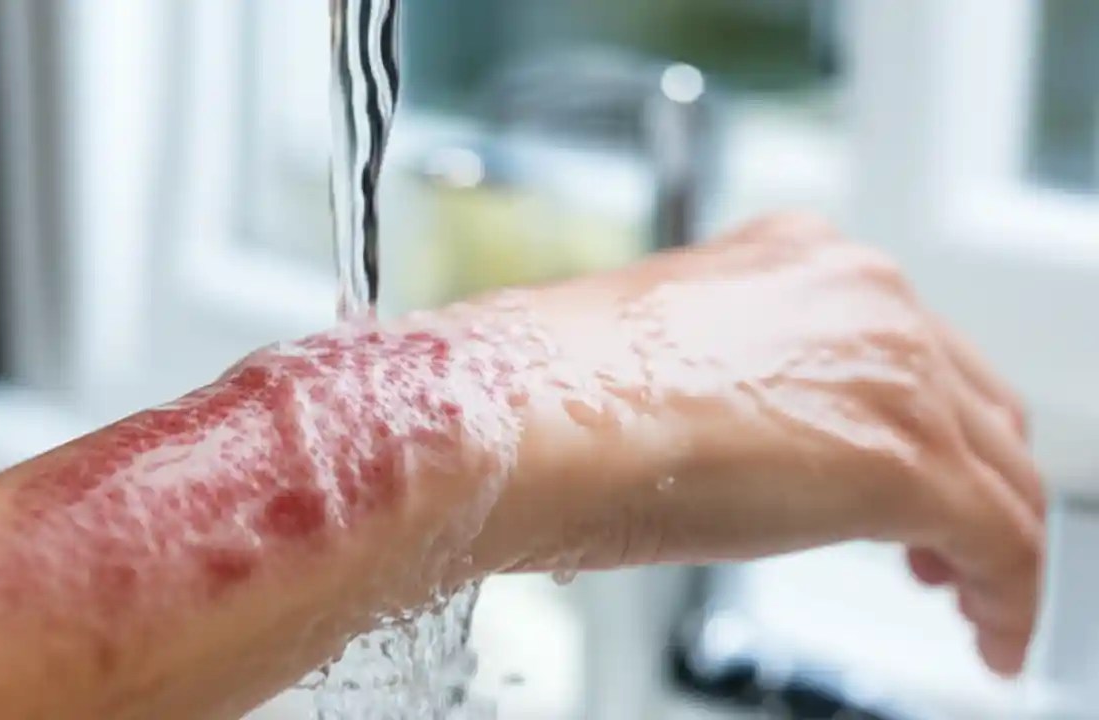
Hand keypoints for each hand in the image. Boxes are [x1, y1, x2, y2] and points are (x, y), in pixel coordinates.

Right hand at [466, 213, 1043, 676]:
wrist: (521, 412)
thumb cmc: (547, 393)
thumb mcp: (658, 364)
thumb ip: (731, 385)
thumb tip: (744, 449)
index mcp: (796, 259)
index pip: (905, 345)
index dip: (922, 418)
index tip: (906, 475)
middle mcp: (862, 295)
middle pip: (970, 401)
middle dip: (969, 474)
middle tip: (939, 542)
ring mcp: (894, 371)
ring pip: (1001, 470)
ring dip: (993, 540)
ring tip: (967, 596)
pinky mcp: (907, 462)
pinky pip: (1005, 542)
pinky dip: (1009, 600)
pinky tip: (989, 634)